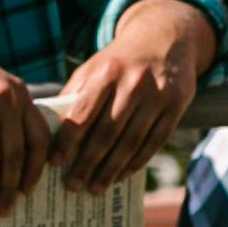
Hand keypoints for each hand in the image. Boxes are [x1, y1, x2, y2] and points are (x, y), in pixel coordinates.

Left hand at [54, 0, 215, 191]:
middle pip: (107, 133)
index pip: (82, 113)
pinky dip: (137, 162)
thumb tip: (51, 131)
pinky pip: (155, 141)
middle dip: (87, 163)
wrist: (166, 37)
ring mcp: (157, 94)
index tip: (54, 163)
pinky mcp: (176, 104)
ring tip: (96, 188)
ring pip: (131, 141)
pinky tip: (121, 176)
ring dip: (111, 169)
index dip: (67, 141)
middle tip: (73, 187)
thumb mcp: (95, 66)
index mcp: (106, 72)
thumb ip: (75, 94)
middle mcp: (133, 83)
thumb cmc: (120, 60)